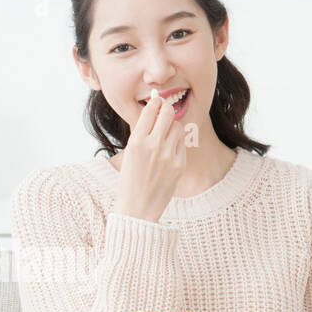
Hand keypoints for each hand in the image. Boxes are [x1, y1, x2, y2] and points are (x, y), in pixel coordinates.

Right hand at [113, 90, 192, 223]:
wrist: (137, 209)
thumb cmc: (130, 181)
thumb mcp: (129, 154)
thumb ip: (141, 133)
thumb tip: (154, 111)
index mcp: (136, 141)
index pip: (151, 109)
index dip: (155, 103)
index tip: (157, 103)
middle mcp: (153, 146)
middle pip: (168, 112)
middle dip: (167, 109)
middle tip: (165, 112)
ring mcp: (168, 156)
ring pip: (178, 127)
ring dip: (172, 128)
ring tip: (165, 137)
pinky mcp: (179, 165)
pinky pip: (182, 144)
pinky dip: (177, 144)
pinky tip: (169, 153)